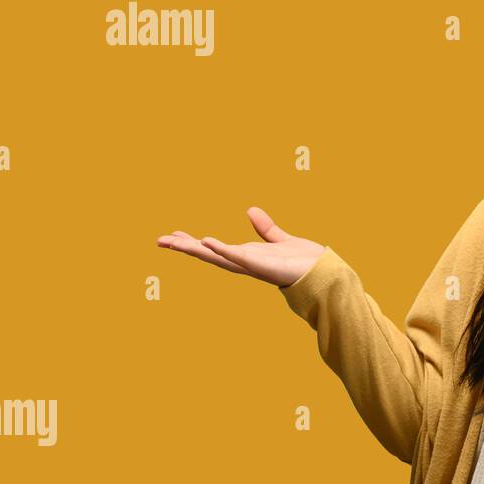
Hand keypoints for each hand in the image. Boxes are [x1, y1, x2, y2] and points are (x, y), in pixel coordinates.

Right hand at [155, 207, 327, 287]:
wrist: (324, 272)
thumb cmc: (304, 261)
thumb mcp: (280, 239)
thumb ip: (265, 228)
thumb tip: (250, 210)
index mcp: (247, 256)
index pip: (214, 248)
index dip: (194, 242)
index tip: (174, 234)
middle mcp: (245, 262)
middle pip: (208, 254)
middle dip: (184, 248)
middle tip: (159, 240)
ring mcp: (252, 265)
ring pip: (216, 256)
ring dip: (195, 249)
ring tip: (173, 242)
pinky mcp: (262, 265)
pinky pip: (238, 257)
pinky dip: (222, 249)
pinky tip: (207, 241)